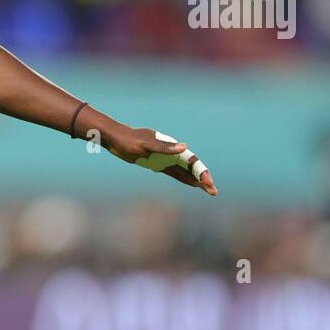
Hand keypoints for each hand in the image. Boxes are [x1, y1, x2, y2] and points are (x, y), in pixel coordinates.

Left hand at [102, 126, 217, 195]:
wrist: (115, 138)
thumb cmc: (129, 140)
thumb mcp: (146, 144)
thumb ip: (164, 147)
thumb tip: (185, 147)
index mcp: (171, 146)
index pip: (191, 161)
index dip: (201, 172)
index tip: (207, 184)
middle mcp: (170, 152)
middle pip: (191, 167)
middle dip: (203, 179)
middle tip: (214, 191)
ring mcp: (164, 159)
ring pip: (184, 171)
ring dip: (196, 180)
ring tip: (208, 190)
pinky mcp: (157, 164)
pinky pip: (174, 173)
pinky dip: (183, 178)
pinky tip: (191, 184)